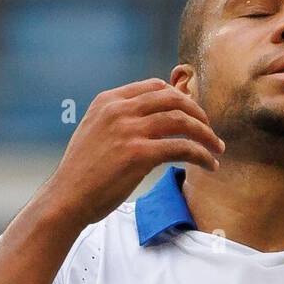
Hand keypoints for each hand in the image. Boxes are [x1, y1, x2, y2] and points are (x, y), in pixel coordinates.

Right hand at [44, 78, 224, 228]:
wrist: (67, 198)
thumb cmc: (81, 174)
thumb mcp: (94, 133)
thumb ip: (117, 122)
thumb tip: (146, 123)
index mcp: (108, 101)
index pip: (153, 86)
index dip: (179, 96)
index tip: (191, 112)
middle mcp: (120, 110)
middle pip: (172, 98)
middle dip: (197, 112)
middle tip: (209, 130)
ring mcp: (130, 130)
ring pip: (182, 121)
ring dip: (206, 134)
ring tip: (217, 148)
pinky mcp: (140, 154)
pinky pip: (182, 148)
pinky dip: (201, 155)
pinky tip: (210, 165)